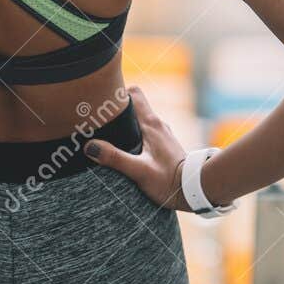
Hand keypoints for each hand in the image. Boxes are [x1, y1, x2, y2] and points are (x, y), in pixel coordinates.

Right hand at [83, 86, 189, 209]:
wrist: (194, 190)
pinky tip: (125, 148)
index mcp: (151, 124)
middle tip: (98, 121)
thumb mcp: (139, 171)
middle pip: (134, 105)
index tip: (102, 104)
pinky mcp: (163, 144)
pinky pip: (145, 131)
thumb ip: (115, 158)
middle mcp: (158, 124)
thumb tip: (90, 147)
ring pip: (139, 119)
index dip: (117, 94)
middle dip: (116, 110)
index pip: (133, 94)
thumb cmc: (169, 181)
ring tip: (107, 135)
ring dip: (125, 123)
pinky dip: (133, 134)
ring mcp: (162, 134)